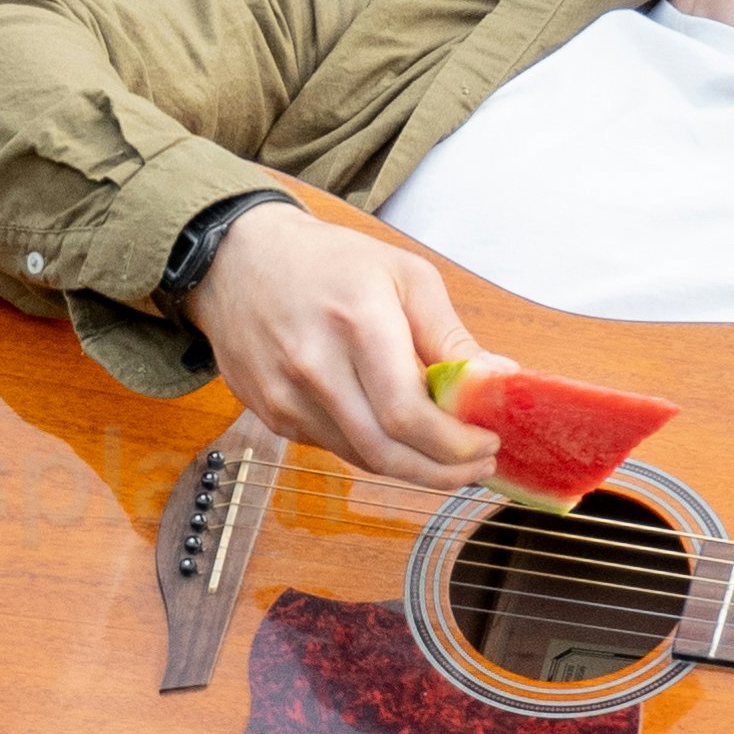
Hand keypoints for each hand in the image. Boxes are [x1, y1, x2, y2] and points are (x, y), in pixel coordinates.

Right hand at [187, 201, 486, 478]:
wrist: (236, 260)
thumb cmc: (328, 262)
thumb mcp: (404, 276)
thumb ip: (449, 336)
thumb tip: (496, 381)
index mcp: (357, 322)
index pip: (407, 414)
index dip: (454, 444)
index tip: (486, 444)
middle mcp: (314, 365)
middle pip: (386, 452)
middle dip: (443, 472)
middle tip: (476, 466)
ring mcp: (285, 396)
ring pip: (362, 459)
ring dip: (412, 467)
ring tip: (446, 453)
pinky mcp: (271, 414)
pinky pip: (334, 448)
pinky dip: (373, 449)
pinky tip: (394, 432)